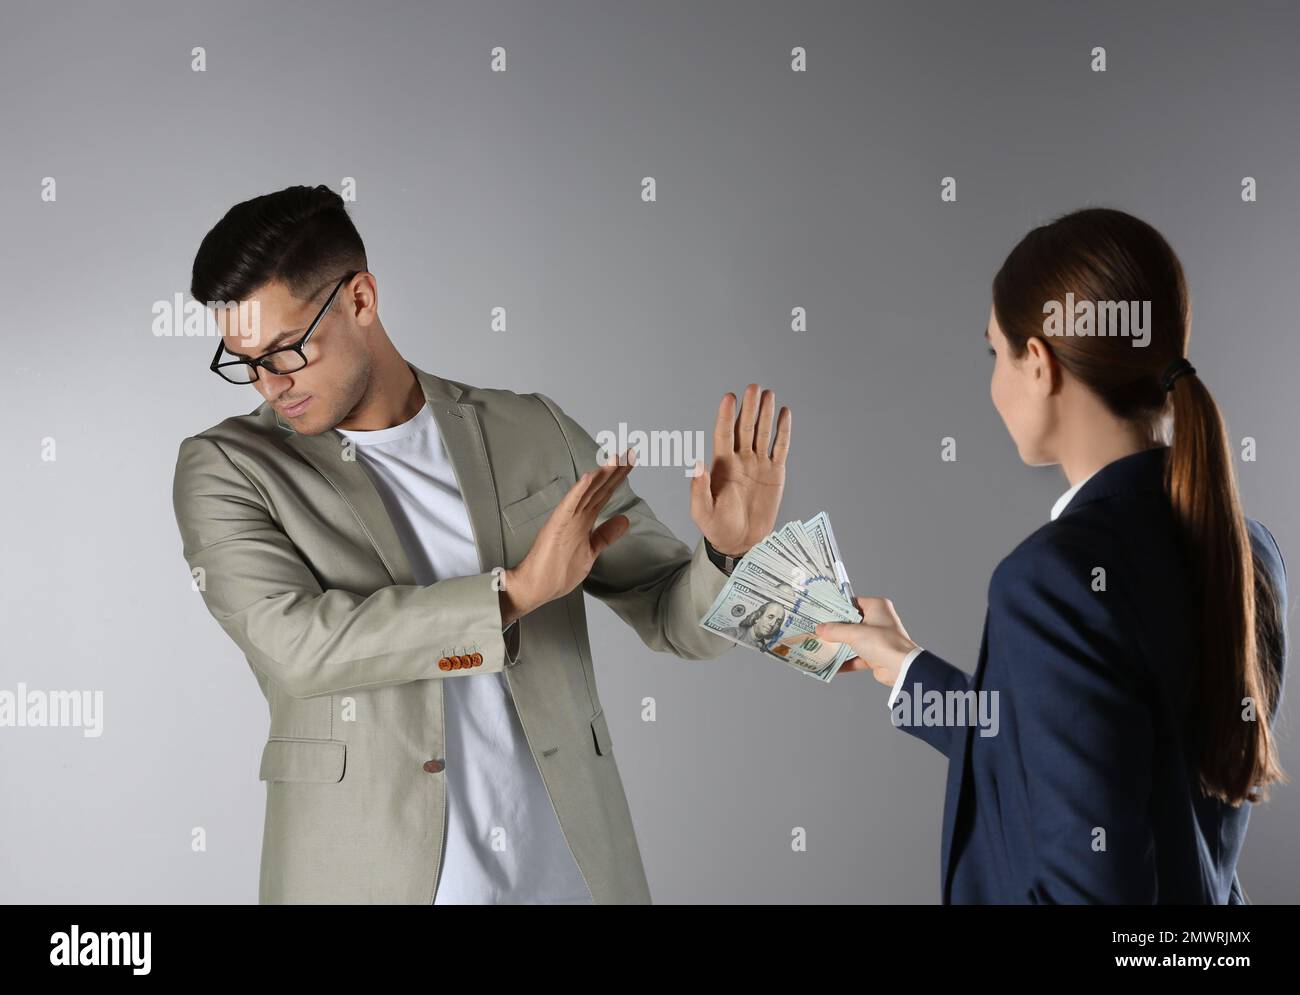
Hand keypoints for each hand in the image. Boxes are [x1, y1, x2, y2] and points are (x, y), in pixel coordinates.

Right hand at [499, 450, 634, 625]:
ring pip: (588, 492)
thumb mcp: (590, 551)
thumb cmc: (557, 570)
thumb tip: (625, 519)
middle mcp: (577, 515)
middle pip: (600, 488)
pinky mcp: (557, 526)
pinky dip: (579, 491)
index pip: (605, 493)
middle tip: (630, 451)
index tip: (631, 461)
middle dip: (615, 470)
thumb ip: (606, 535)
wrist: (534, 586)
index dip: (619, 477)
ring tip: (615, 457)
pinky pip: (570, 506)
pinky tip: (589, 477)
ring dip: (602, 475)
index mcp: (585, 520)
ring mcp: (567, 519)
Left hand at [691, 383, 791, 554]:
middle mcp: (740, 459)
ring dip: (766, 414)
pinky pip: (780, 447)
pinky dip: (783, 431)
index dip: (726, 415)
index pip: (723, 433)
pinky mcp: (775, 472)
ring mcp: (758, 464)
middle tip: (753, 388)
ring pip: (763, 433)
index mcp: (721, 464)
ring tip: (769, 394)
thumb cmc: (717, 527)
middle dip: (749, 407)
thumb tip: (696, 464)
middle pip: (745, 427)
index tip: (729, 397)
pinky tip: (785, 413)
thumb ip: (699, 489)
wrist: (740, 541)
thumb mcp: (702, 511)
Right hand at [815, 596, 918, 687]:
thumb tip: (820, 629)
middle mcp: (878, 621)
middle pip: (850, 622)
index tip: (821, 611)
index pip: (852, 603)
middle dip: (834, 628)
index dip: (836, 608)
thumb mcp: (854, 632)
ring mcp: (877, 639)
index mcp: (877, 607)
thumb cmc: (883, 642)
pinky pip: (856, 657)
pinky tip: (830, 664)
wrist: (900, 668)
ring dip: (838, 645)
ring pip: (852, 640)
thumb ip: (835, 630)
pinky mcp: (875, 655)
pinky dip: (844, 661)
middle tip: (817, 629)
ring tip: (820, 646)